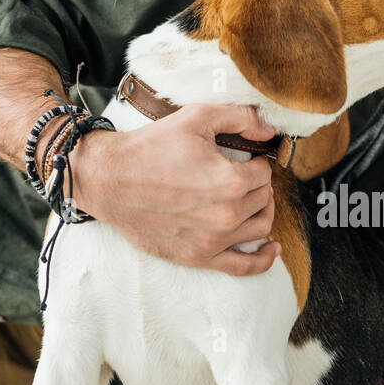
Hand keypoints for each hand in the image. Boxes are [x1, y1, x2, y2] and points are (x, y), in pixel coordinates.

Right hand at [72, 103, 280, 275]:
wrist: (110, 179)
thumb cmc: (150, 147)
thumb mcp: (196, 118)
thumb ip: (240, 118)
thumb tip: (269, 131)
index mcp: (230, 180)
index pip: (264, 173)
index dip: (255, 162)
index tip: (242, 159)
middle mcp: (227, 214)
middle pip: (264, 198)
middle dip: (257, 185)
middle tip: (241, 176)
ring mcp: (214, 239)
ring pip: (261, 227)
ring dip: (262, 211)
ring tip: (251, 201)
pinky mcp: (199, 256)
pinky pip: (244, 266)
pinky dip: (264, 259)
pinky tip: (273, 249)